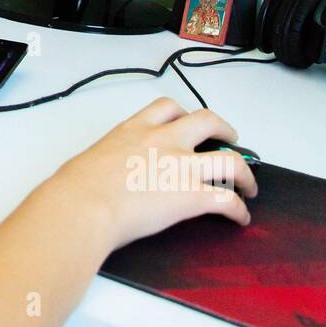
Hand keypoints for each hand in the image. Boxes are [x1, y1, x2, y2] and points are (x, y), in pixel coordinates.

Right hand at [53, 97, 256, 252]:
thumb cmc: (76, 188)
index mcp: (134, 130)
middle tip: (230, 137)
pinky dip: (238, 209)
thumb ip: (107, 161)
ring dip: (245, 172)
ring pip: (230, 160)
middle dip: (225, 128)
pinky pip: (227, 200)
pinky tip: (240, 218)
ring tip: (249, 183)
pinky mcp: (191, 196)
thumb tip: (103, 175)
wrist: (83, 206)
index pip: (166, 108)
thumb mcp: (90, 159)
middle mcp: (163, 141)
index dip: (183, 113)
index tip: (187, 120)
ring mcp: (181, 167)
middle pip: (207, 121)